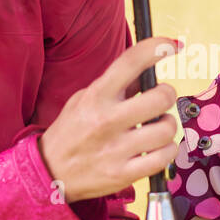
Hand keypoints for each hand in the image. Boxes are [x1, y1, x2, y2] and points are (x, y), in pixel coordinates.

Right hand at [39, 36, 182, 202]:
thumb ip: (114, 86)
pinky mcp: (122, 174)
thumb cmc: (69, 133)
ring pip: (166, 130)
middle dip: (167, 95)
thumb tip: (148, 72)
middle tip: (161, 99)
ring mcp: (115, 149)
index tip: (172, 45)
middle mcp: (106, 120)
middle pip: (160, 98)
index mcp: (95, 96)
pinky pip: (163, 158)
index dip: (157, 48)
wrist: (48, 172)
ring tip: (157, 127)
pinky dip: (167, 151)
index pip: (130, 62)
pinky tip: (158, 148)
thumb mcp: (83, 100)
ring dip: (168, 126)